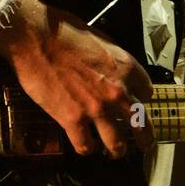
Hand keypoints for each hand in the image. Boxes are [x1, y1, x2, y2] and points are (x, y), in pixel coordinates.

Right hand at [0, 0, 154, 158]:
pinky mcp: (72, 120)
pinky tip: (85, 146)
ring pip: (116, 142)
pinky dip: (86, 148)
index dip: (141, 98)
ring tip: (115, 152)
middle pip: (141, 122)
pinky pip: (85, 145)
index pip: (147, 91)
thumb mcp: (102, 42)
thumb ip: (113, 63)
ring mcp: (96, 109)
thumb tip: (114, 73)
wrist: (37, 39)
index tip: (137, 102)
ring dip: (117, 149)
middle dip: (144, 136)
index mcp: (126, 67)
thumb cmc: (67, 33)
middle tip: (145, 143)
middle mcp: (117, 91)